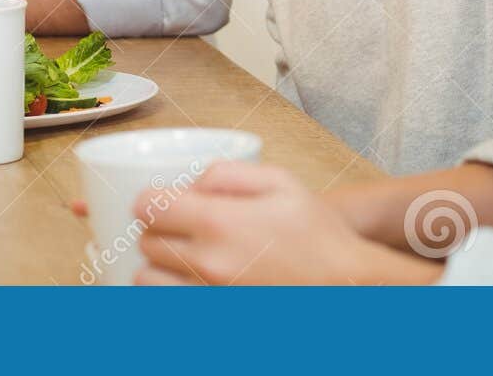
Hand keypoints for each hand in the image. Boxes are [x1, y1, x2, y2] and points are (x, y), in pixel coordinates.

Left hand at [132, 161, 442, 285]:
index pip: (147, 206)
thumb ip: (227, 173)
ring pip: (146, 279)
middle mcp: (206, 264)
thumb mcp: (281, 181)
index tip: (163, 200)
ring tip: (183, 258)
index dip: (151, 199)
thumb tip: (190, 183)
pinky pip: (166, 306)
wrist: (346, 286)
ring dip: (157, 265)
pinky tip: (188, 284)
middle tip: (181, 226)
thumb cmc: (317, 234)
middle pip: (145, 242)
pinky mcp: (211, 320)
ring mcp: (206, 298)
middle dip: (157, 229)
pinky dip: (168, 293)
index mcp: (219, 222)